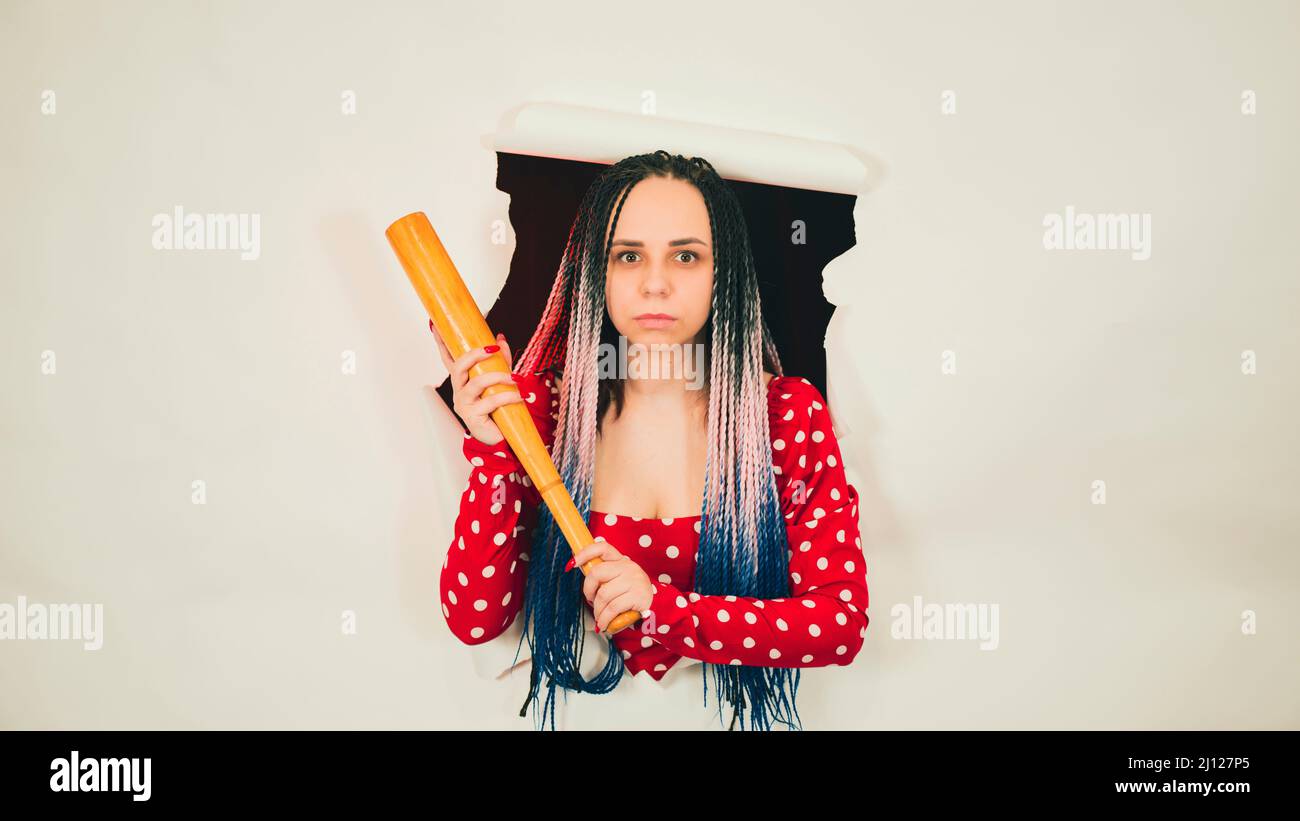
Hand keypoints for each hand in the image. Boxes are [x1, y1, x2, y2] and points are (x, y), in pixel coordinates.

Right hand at [430, 320, 521, 446]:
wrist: (501, 437)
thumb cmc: (497, 408)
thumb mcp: (500, 380)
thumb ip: (500, 360)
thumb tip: (501, 338)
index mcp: (462, 381)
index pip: (448, 358)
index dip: (441, 343)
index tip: (436, 326)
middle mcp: (459, 391)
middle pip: (459, 367)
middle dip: (475, 354)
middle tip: (493, 348)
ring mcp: (464, 404)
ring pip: (476, 383)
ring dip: (498, 377)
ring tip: (515, 378)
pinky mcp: (472, 416)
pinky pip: (490, 401)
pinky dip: (507, 396)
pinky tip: (519, 396)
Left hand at [572, 540, 653, 633]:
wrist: (658, 606)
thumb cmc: (632, 593)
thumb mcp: (619, 579)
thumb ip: (603, 575)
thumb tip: (579, 569)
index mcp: (621, 560)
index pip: (602, 547)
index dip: (585, 553)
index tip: (573, 563)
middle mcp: (628, 567)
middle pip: (597, 573)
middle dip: (588, 590)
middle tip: (590, 600)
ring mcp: (634, 581)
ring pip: (603, 595)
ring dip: (597, 610)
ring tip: (600, 617)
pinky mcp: (637, 596)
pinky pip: (612, 608)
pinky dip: (604, 619)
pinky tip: (604, 623)